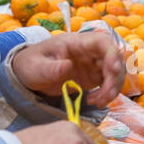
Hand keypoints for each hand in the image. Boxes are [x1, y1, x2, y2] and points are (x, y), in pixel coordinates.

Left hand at [10, 31, 124, 107]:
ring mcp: (93, 65)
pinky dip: (106, 94)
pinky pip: (108, 84)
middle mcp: (89, 52)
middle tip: (106, 96)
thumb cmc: (30, 65)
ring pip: (115, 73)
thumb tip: (68, 66)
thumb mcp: (36, 67)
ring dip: (112, 88)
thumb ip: (51, 68)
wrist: (28, 74)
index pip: (102, 42)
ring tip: (97, 102)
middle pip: (114, 59)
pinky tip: (95, 101)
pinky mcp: (93, 78)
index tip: (114, 70)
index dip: (113, 54)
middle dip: (115, 77)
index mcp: (76, 43)